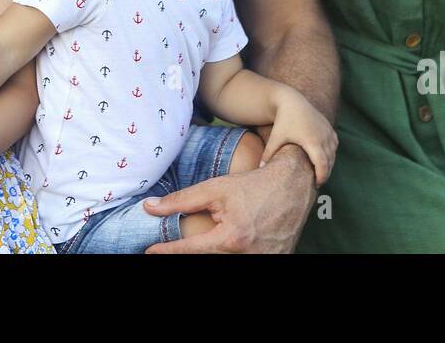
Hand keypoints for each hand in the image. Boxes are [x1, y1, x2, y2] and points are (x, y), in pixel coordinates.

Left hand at [142, 146, 315, 252]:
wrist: (294, 184)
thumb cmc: (253, 184)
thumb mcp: (215, 188)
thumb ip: (182, 200)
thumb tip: (150, 208)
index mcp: (232, 238)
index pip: (190, 250)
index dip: (168, 251)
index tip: (150, 251)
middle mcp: (248, 255)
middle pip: (210, 258)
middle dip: (193, 251)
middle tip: (175, 245)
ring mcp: (264, 260)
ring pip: (228, 259)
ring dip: (216, 250)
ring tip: (218, 233)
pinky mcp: (276, 260)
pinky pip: (247, 259)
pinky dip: (236, 252)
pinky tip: (236, 239)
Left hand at [261, 90, 337, 185]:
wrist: (291, 100)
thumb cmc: (282, 120)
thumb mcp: (276, 137)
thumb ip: (268, 154)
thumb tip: (259, 168)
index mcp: (312, 141)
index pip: (322, 165)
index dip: (321, 177)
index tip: (316, 185)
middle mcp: (323, 136)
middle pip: (330, 161)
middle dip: (325, 173)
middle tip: (318, 182)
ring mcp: (328, 131)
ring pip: (333, 153)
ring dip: (328, 163)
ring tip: (320, 172)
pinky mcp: (329, 127)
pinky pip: (334, 144)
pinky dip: (331, 153)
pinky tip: (323, 158)